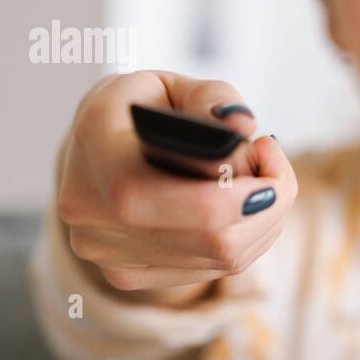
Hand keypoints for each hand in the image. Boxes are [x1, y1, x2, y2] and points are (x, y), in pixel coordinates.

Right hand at [56, 71, 296, 293]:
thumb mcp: (169, 83)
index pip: (150, 192)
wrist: (96, 154)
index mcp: (92, 143)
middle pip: (207, 235)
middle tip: (272, 162)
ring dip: (264, 219)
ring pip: (222, 256)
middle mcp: (87, 206)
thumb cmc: (138, 112)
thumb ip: (212, 97)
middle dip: (266, 202)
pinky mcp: (127, 276)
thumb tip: (242, 126)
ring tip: (262, 179)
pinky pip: (214, 268)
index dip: (223, 192)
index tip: (264, 153)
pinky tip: (245, 207)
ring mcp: (104, 251)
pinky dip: (249, 237)